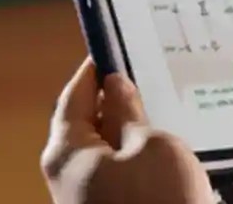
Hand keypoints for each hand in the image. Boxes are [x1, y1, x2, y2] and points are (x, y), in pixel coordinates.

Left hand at [41, 58, 214, 203]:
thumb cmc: (158, 201)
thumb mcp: (151, 145)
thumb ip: (129, 113)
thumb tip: (116, 87)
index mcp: (66, 152)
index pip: (75, 95)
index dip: (96, 69)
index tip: (115, 44)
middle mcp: (67, 174)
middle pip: (88, 123)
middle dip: (117, 98)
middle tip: (148, 71)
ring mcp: (86, 196)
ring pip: (106, 148)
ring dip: (132, 127)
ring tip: (164, 103)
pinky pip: (119, 171)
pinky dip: (138, 153)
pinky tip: (166, 143)